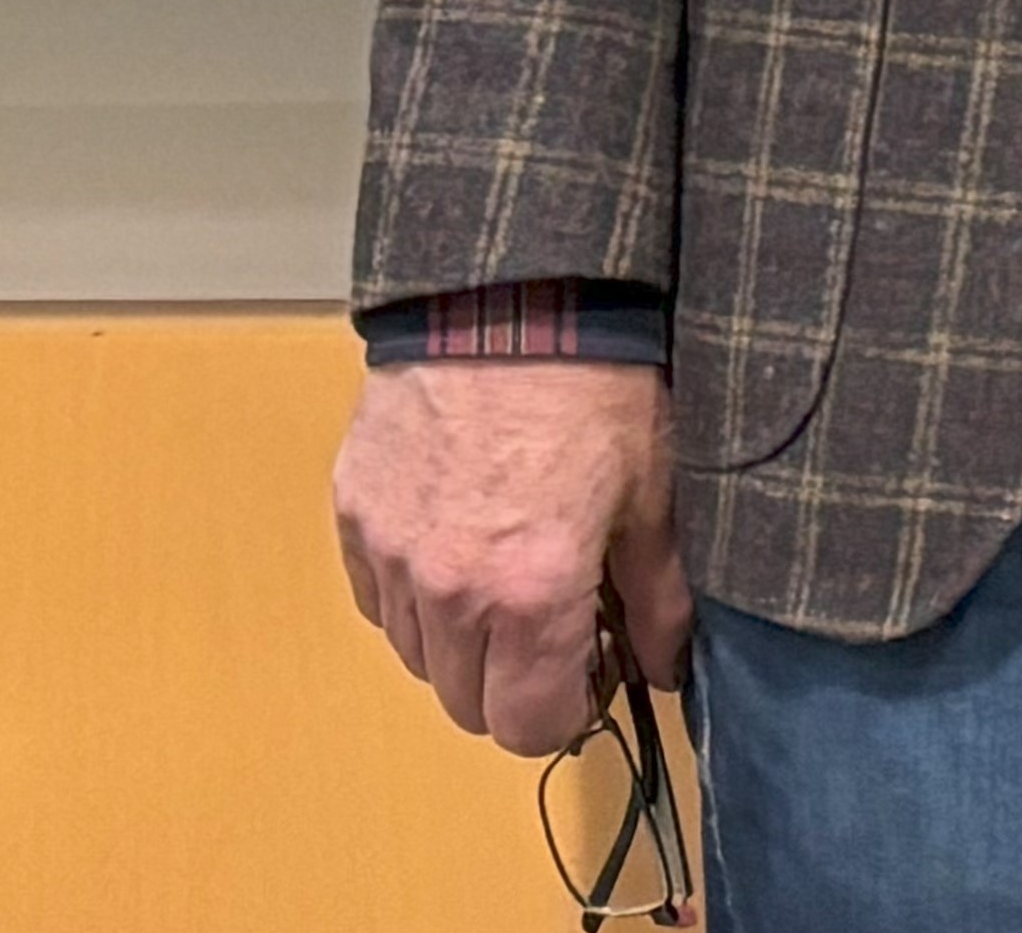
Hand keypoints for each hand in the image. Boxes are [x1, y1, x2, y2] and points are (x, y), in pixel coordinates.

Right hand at [332, 358, 690, 755]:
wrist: (512, 294)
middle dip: (514, 685)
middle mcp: (449, 591)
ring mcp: (392, 554)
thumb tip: (667, 667)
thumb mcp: (656, 489)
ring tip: (507, 577)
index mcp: (530, 594)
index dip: (566, 711)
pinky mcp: (354, 515)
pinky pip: (379, 599)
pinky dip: (415, 596)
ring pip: (416, 656)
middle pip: (465, 703)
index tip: (591, 672)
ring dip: (462, 643)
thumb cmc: (600, 385)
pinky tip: (459, 545)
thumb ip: (660, 595)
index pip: (527, 726)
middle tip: (555, 627)